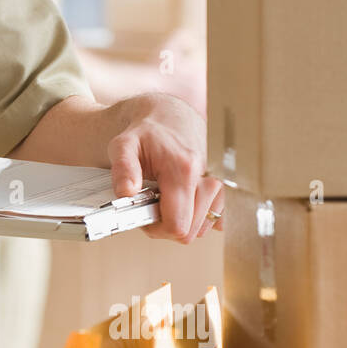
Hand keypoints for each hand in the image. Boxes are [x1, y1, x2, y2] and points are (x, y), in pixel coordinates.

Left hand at [106, 92, 223, 243]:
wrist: (169, 117)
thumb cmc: (145, 133)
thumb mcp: (123, 145)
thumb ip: (123, 168)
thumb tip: (126, 192)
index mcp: (183, 170)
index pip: (178, 226)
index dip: (157, 228)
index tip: (144, 213)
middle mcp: (206, 177)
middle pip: (191, 230)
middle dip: (167, 225)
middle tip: (151, 204)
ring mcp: (218, 184)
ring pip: (202, 226)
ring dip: (181, 220)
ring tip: (164, 198)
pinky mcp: (223, 190)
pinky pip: (214, 218)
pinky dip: (196, 216)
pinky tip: (182, 202)